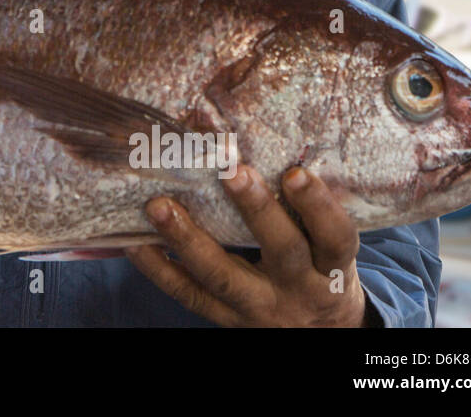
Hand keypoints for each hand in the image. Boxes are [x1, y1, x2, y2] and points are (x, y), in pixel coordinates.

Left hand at [125, 165, 368, 326]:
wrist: (321, 333)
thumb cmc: (319, 267)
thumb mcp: (327, 244)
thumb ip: (304, 207)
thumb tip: (256, 137)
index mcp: (331, 265)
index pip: (335, 237)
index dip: (317, 206)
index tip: (294, 172)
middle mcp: (299, 289)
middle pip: (282, 252)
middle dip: (256, 210)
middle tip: (231, 171)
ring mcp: (259, 308)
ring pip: (224, 277)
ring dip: (189, 240)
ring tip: (159, 206)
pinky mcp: (226, 318)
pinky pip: (189, 295)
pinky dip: (160, 269)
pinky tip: (135, 243)